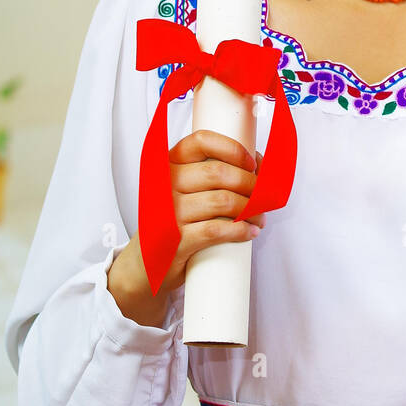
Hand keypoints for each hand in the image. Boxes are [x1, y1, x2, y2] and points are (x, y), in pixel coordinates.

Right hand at [108, 130, 264, 320]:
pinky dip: (240, 230)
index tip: (251, 163)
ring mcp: (168, 212)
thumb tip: (258, 167)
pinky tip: (249, 231)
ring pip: (222, 201)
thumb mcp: (181, 191)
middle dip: (250, 184)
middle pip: (219, 173)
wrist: (143, 264)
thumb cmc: (172, 222)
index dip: (232, 149)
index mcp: (168, 165)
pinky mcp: (176, 240)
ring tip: (259, 218)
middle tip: (263, 197)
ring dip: (251, 209)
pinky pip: (216, 229)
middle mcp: (165, 184)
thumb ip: (209, 174)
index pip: (201, 141)